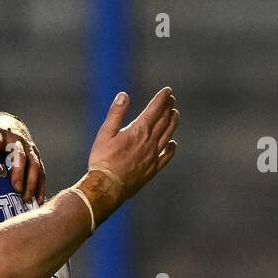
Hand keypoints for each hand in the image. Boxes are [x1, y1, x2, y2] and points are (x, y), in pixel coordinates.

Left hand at [0, 113, 45, 203]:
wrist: (10, 124)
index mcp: (1, 132)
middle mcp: (18, 140)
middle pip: (21, 155)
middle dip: (19, 171)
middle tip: (16, 188)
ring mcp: (29, 149)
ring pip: (35, 165)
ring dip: (32, 182)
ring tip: (26, 199)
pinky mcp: (36, 157)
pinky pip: (41, 172)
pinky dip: (40, 186)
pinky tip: (38, 200)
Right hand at [80, 87, 177, 222]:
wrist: (107, 187)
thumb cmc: (102, 160)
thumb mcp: (105, 133)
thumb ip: (116, 113)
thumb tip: (123, 95)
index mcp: (139, 131)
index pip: (155, 110)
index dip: (162, 99)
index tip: (168, 90)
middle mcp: (150, 142)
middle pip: (163, 120)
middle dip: (168, 108)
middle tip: (171, 99)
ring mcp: (153, 156)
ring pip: (167, 135)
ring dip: (172, 123)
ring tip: (175, 114)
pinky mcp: (152, 169)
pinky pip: (166, 156)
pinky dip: (171, 148)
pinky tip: (172, 144)